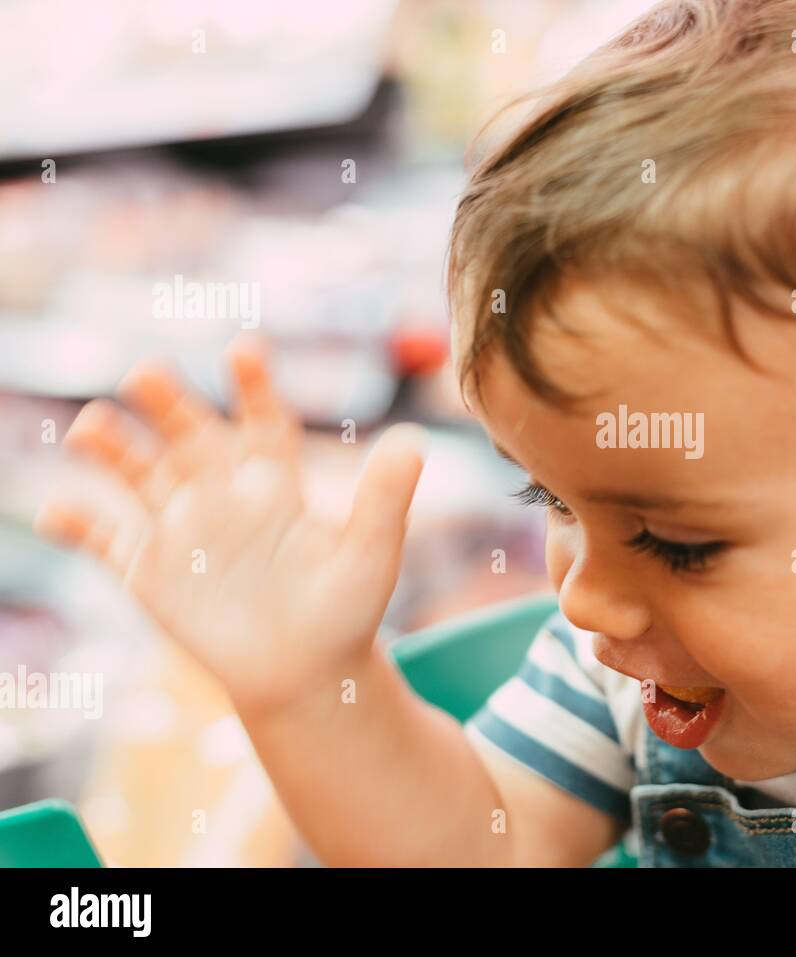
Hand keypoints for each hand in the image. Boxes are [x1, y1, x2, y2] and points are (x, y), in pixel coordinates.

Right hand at [34, 336, 426, 716]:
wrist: (307, 676)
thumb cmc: (347, 611)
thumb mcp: (371, 551)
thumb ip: (386, 496)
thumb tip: (415, 439)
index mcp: (276, 483)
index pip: (261, 422)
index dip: (253, 385)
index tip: (246, 349)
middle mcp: (223, 494)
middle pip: (190, 437)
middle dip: (169, 403)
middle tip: (147, 372)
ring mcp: (181, 529)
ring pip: (139, 475)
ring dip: (113, 450)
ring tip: (92, 427)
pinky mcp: (148, 570)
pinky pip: (105, 540)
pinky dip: (79, 523)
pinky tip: (60, 510)